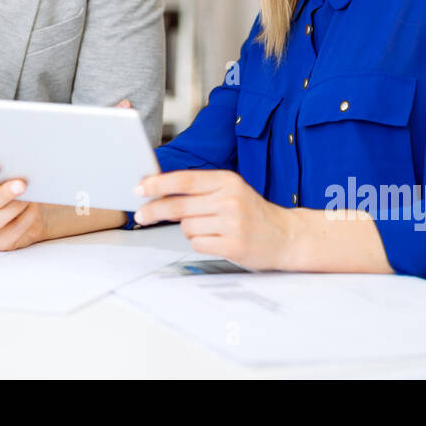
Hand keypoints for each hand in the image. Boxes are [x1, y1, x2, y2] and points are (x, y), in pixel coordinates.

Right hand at [0, 165, 47, 250]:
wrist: (25, 213)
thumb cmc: (9, 190)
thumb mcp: (2, 178)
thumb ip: (0, 168)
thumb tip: (9, 156)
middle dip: (2, 194)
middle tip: (21, 183)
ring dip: (14, 208)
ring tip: (30, 196)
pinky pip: (10, 233)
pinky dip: (24, 219)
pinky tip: (33, 209)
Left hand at [134, 169, 300, 269]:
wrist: (285, 236)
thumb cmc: (252, 213)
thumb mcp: (231, 190)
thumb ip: (200, 189)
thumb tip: (159, 191)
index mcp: (228, 181)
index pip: (185, 179)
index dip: (158, 184)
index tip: (140, 188)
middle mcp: (230, 200)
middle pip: (179, 205)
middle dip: (155, 210)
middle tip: (141, 215)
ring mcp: (233, 223)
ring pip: (187, 227)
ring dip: (190, 229)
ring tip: (211, 228)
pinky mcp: (234, 246)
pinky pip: (198, 244)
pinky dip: (201, 243)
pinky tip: (218, 240)